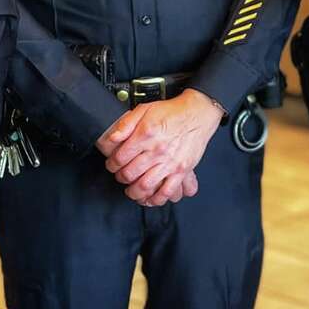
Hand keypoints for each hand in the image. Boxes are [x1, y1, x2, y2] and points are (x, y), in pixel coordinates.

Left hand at [97, 90, 220, 204]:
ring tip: (131, 190)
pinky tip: (150, 199)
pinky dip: (156, 199)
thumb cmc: (172, 112)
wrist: (197, 114)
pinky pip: (167, 191)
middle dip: (121, 178)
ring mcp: (170, 162)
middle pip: (130, 173)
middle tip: (121, 176)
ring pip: (146, 186)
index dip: (111, 164)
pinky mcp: (181, 170)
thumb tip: (112, 137)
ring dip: (134, 192)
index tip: (112, 165)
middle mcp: (157, 150)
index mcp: (145, 135)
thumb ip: (125, 124)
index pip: (120, 158)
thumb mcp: (144, 109)